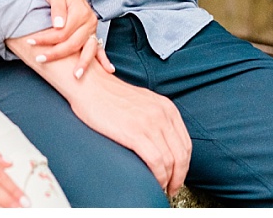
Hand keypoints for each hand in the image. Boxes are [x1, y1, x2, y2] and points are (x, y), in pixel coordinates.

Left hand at [24, 0, 113, 77]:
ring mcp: (92, 29)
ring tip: (75, 76)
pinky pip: (99, 48)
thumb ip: (57, 8)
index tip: (30, 42)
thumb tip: (58, 24)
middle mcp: (89, 21)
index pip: (62, 32)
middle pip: (73, 43)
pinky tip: (108, 70)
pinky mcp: (91, 33)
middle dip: (56, 53)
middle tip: (39, 59)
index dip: (46, 39)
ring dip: (82, 63)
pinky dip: (103, 59)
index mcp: (80, 11)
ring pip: (87, 49)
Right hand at [67, 72, 190, 197]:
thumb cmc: (107, 94)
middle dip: (179, 177)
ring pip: (171, 161)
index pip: (185, 144)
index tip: (177, 176)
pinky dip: (158, 176)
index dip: (184, 165)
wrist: (87, 83)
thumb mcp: (141, 101)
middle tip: (172, 188)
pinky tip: (153, 181)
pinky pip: (156, 162)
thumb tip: (162, 143)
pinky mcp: (134, 132)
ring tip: (161, 187)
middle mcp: (162, 114)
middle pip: (181, 155)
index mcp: (166, 107)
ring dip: (169, 180)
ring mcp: (149, 123)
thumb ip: (155, 117)